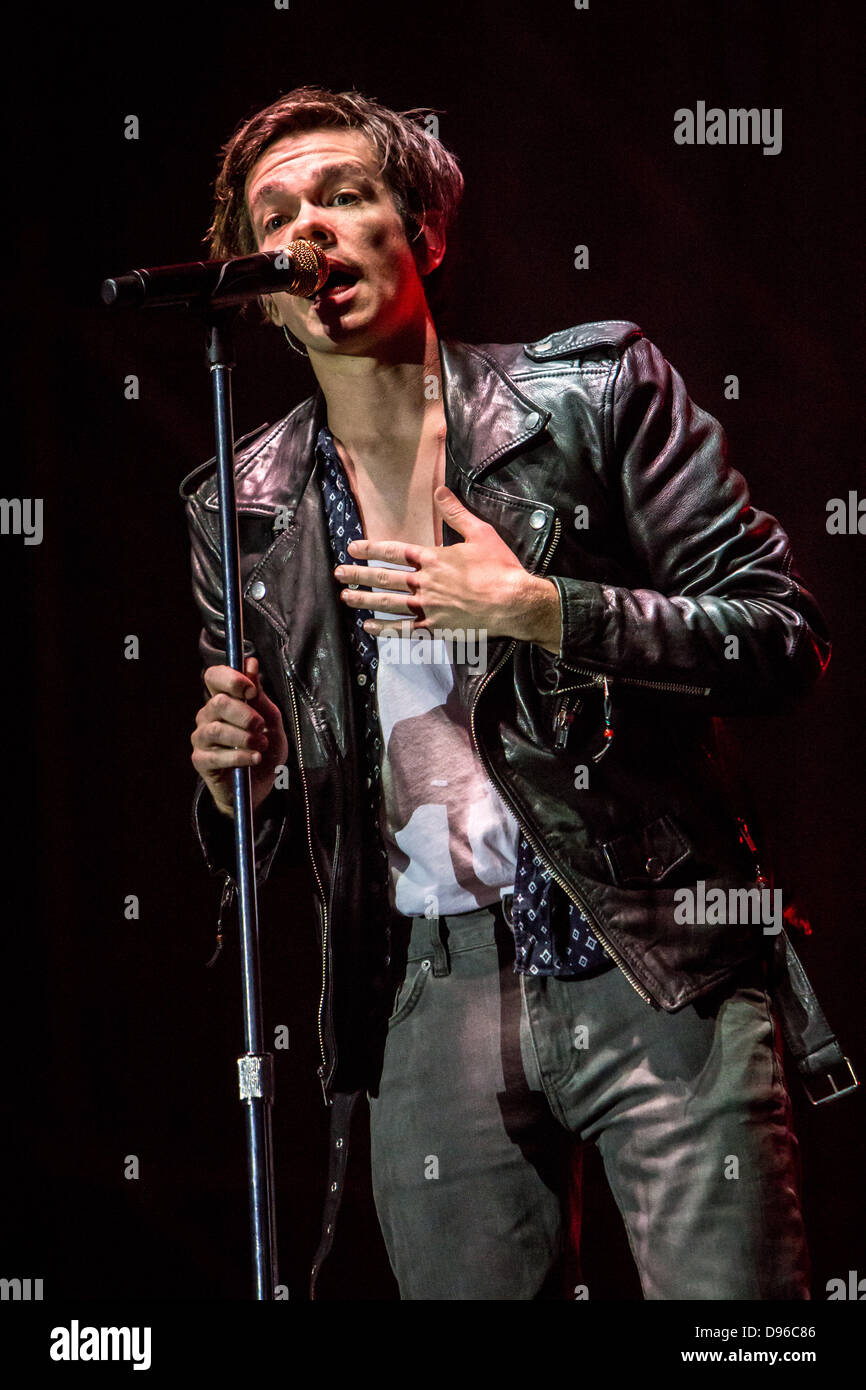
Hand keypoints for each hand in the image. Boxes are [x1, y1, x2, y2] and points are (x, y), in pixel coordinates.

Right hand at [191, 656, 288, 817]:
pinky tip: (254, 758)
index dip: (231, 678)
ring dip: (243, 738)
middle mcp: (207, 715)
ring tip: (260, 745)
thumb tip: (250, 662)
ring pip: (215, 730)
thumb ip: (259, 696)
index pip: (213, 676)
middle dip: (244, 713)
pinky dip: (239, 756)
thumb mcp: (271, 721)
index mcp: (223, 700)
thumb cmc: (265, 748)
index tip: (251, 690)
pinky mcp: (201, 761)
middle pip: (217, 702)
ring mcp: (201, 738)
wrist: (263, 786)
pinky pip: (215, 756)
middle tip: (260, 726)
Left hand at [333, 485, 561, 649]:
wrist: (514, 602)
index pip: (394, 551)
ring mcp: (429, 607)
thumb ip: (456, 512)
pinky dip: (385, 629)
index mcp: (433, 558)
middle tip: (339, 574)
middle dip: (359, 575)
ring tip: (346, 598)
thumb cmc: (500, 567)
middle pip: (385, 578)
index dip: (371, 549)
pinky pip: (405, 629)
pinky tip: (369, 627)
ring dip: (365, 600)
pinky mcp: (437, 628)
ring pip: (389, 603)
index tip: (352, 548)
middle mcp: (425, 582)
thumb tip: (440, 490)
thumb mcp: (480, 532)